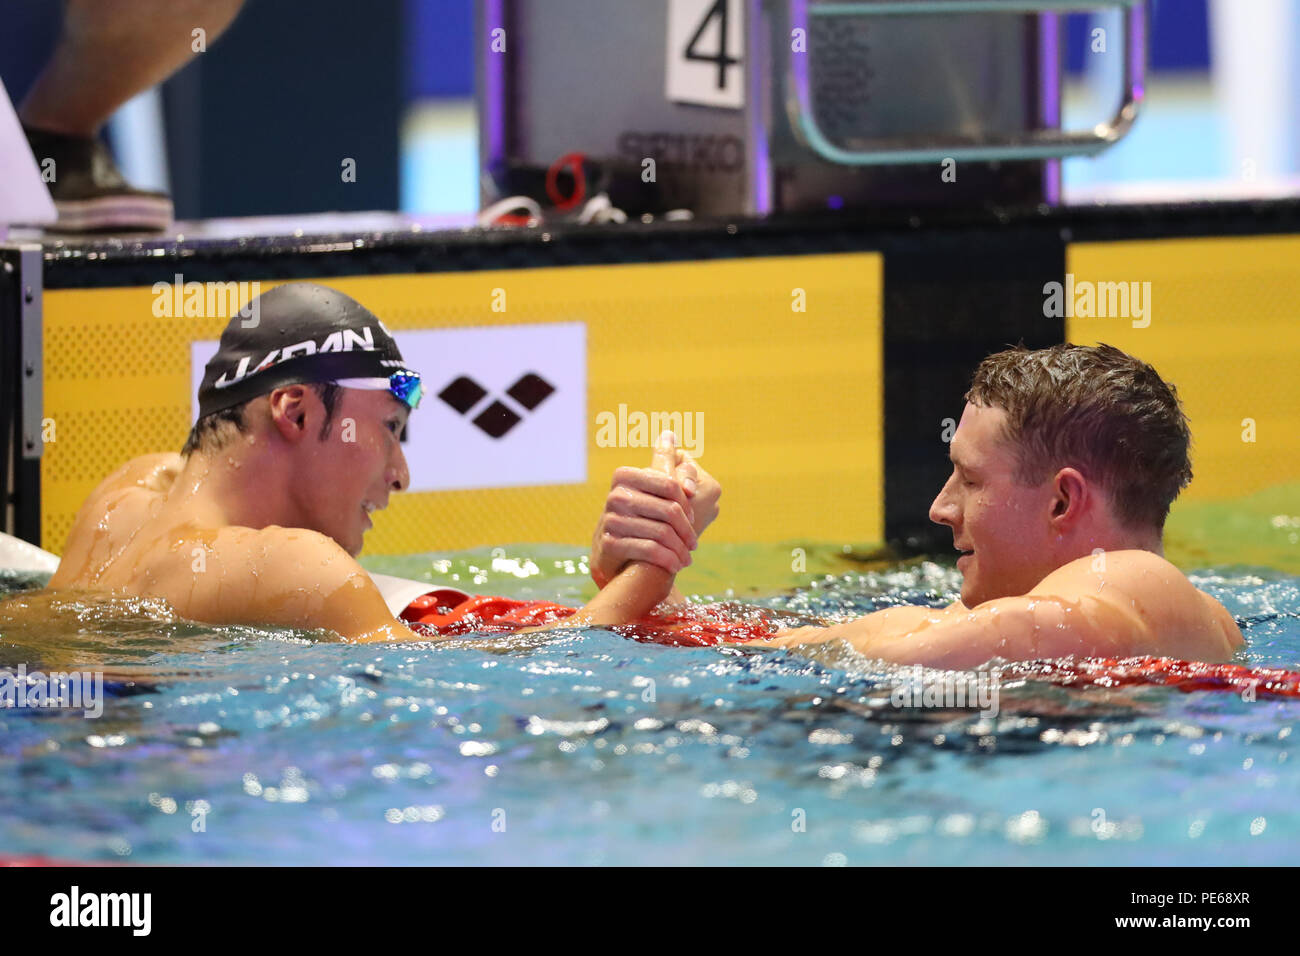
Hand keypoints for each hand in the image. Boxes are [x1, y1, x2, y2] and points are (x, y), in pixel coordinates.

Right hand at [590, 432, 719, 586]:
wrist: (615, 558)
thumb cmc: (642, 519)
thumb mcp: (655, 491)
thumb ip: (669, 466)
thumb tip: (668, 433)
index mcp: (626, 475)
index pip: (670, 483)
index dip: (687, 502)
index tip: (693, 517)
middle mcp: (616, 495)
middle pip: (669, 510)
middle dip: (687, 529)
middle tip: (693, 542)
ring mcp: (611, 519)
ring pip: (662, 532)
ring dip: (680, 549)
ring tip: (687, 557)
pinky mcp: (610, 543)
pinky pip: (650, 550)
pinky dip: (669, 560)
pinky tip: (676, 565)